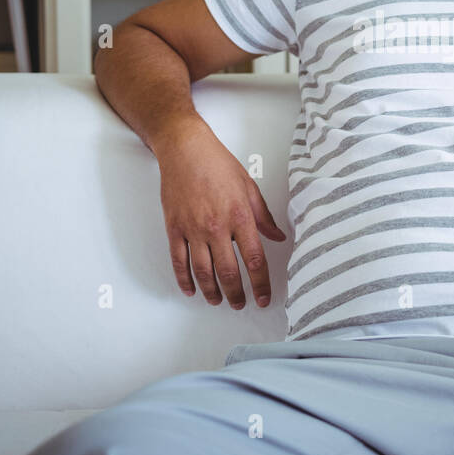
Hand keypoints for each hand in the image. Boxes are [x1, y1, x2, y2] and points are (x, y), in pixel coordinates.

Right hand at [155, 119, 286, 309]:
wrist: (185, 149)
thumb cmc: (218, 164)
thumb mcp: (249, 187)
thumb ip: (264, 217)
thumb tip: (278, 237)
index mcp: (240, 216)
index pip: (254, 260)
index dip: (260, 284)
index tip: (263, 298)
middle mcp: (217, 227)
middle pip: (228, 272)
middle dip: (236, 294)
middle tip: (240, 305)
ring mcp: (193, 229)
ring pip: (203, 272)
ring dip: (212, 292)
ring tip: (218, 301)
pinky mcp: (174, 228)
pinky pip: (179, 261)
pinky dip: (184, 279)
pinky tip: (191, 290)